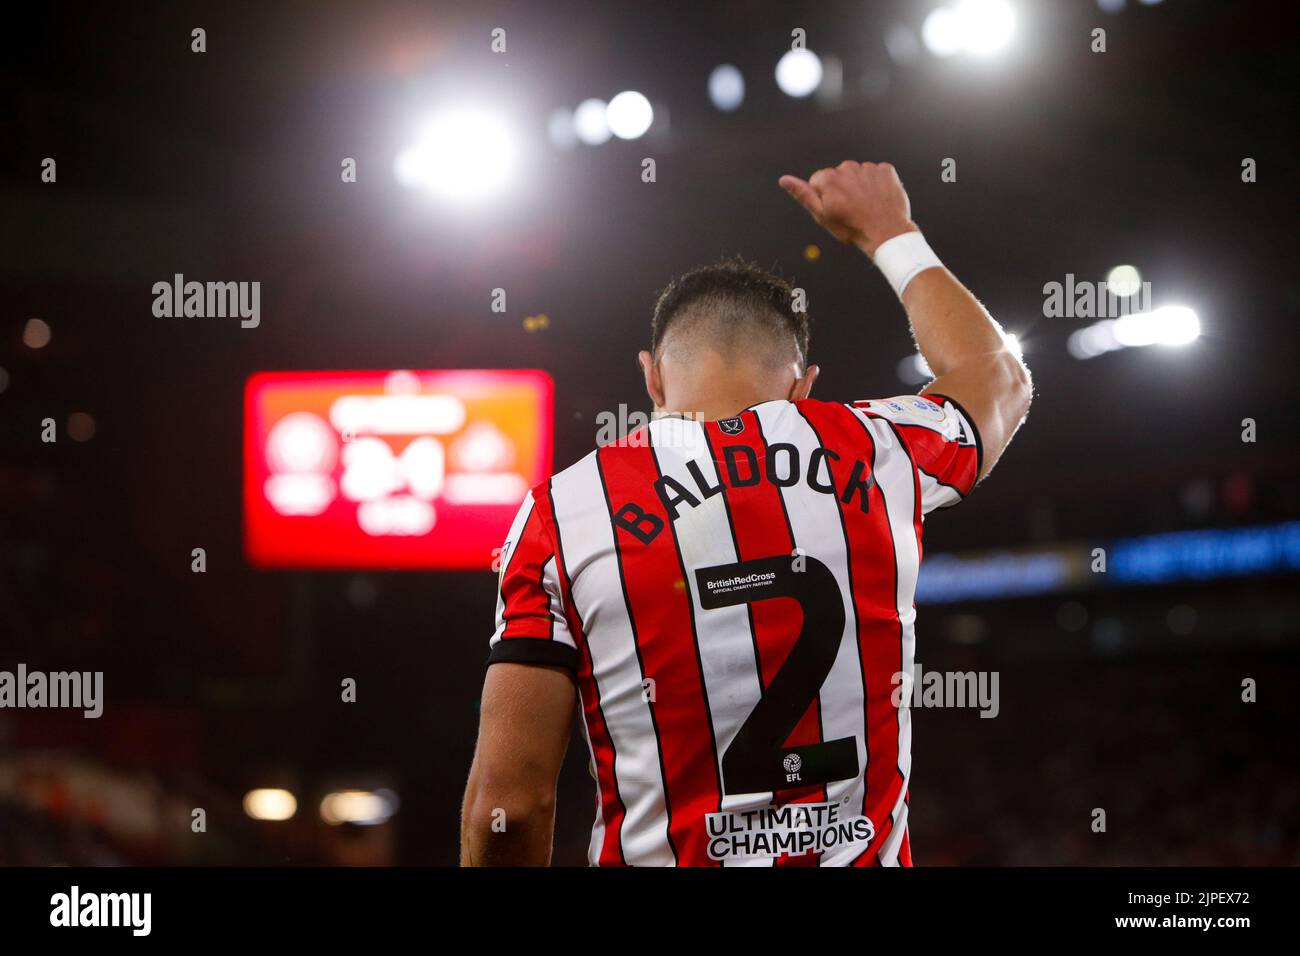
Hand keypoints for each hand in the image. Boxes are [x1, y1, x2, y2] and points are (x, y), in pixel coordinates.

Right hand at [779, 161, 918, 257]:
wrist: (886, 233)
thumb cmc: (853, 228)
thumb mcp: (822, 215)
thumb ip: (803, 194)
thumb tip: (784, 180)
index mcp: (829, 178)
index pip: (818, 180)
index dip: (825, 196)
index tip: (835, 208)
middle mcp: (847, 168)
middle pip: (839, 175)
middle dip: (842, 189)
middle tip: (851, 209)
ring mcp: (868, 168)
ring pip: (858, 174)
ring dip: (860, 186)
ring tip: (865, 205)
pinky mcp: (885, 170)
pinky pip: (876, 173)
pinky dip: (876, 184)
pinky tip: (877, 199)